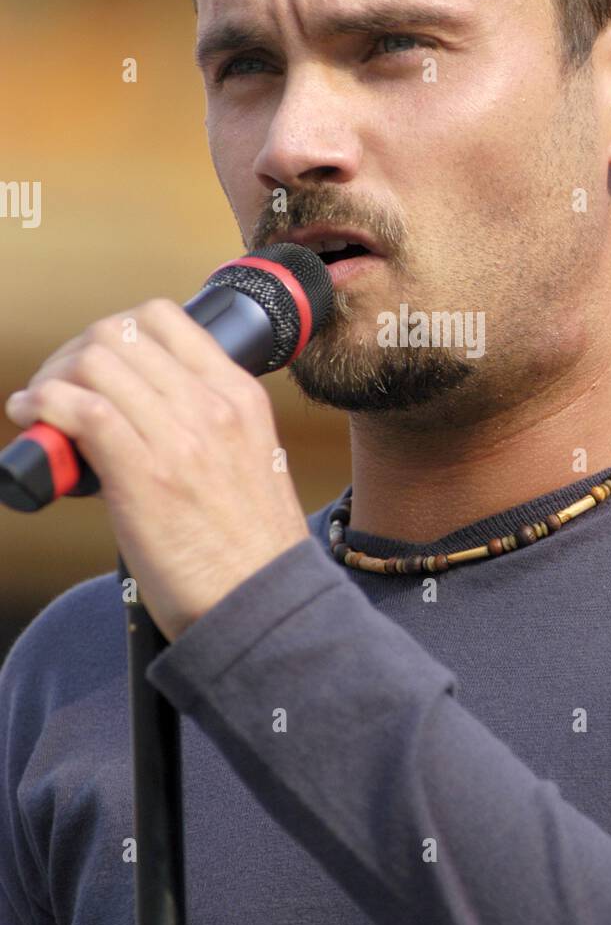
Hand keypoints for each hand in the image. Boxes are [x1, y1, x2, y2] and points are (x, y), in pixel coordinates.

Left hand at [4, 299, 309, 641]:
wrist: (263, 605)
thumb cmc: (250, 548)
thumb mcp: (250, 459)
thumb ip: (209, 424)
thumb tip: (139, 411)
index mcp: (240, 397)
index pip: (164, 319)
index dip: (115, 332)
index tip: (96, 366)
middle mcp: (212, 406)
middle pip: (119, 334)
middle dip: (73, 354)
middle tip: (58, 389)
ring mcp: (180, 438)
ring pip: (95, 363)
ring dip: (51, 378)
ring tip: (40, 408)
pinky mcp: (144, 475)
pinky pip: (82, 410)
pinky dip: (44, 404)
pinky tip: (33, 417)